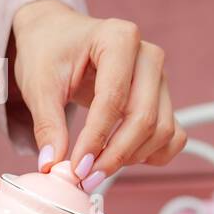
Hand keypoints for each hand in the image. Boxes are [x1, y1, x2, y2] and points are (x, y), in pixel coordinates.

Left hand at [10, 0, 185, 188]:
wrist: (58, 36)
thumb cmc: (49, 51)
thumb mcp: (39, 84)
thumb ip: (48, 124)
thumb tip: (53, 165)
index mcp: (118, 38)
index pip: (114, 98)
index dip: (96, 138)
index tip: (78, 166)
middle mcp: (148, 56)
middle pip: (144, 117)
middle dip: (116, 154)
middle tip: (87, 177)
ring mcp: (161, 79)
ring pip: (162, 130)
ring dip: (133, 157)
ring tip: (99, 166)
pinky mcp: (164, 98)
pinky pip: (174, 135)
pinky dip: (154, 154)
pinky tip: (124, 158)